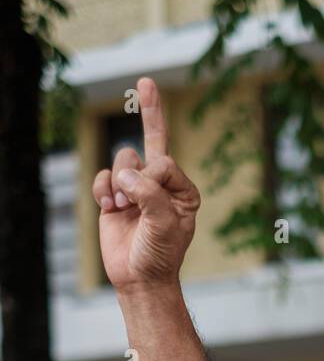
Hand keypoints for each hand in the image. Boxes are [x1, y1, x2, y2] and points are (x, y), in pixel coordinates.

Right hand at [91, 77, 199, 290]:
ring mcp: (139, 187)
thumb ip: (149, 194)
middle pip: (153, 139)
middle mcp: (162, 183)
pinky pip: (105, 175)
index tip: (149, 202)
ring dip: (119, 184)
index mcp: (184, 190)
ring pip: (123, 158)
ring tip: (123, 208)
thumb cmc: (159, 254)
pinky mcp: (116, 194)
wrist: (139, 279)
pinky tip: (110, 209)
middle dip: (151, 111)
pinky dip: (104, 190)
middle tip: (146, 81)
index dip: (152, 178)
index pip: (165, 162)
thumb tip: (123, 173)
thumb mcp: (165, 224)